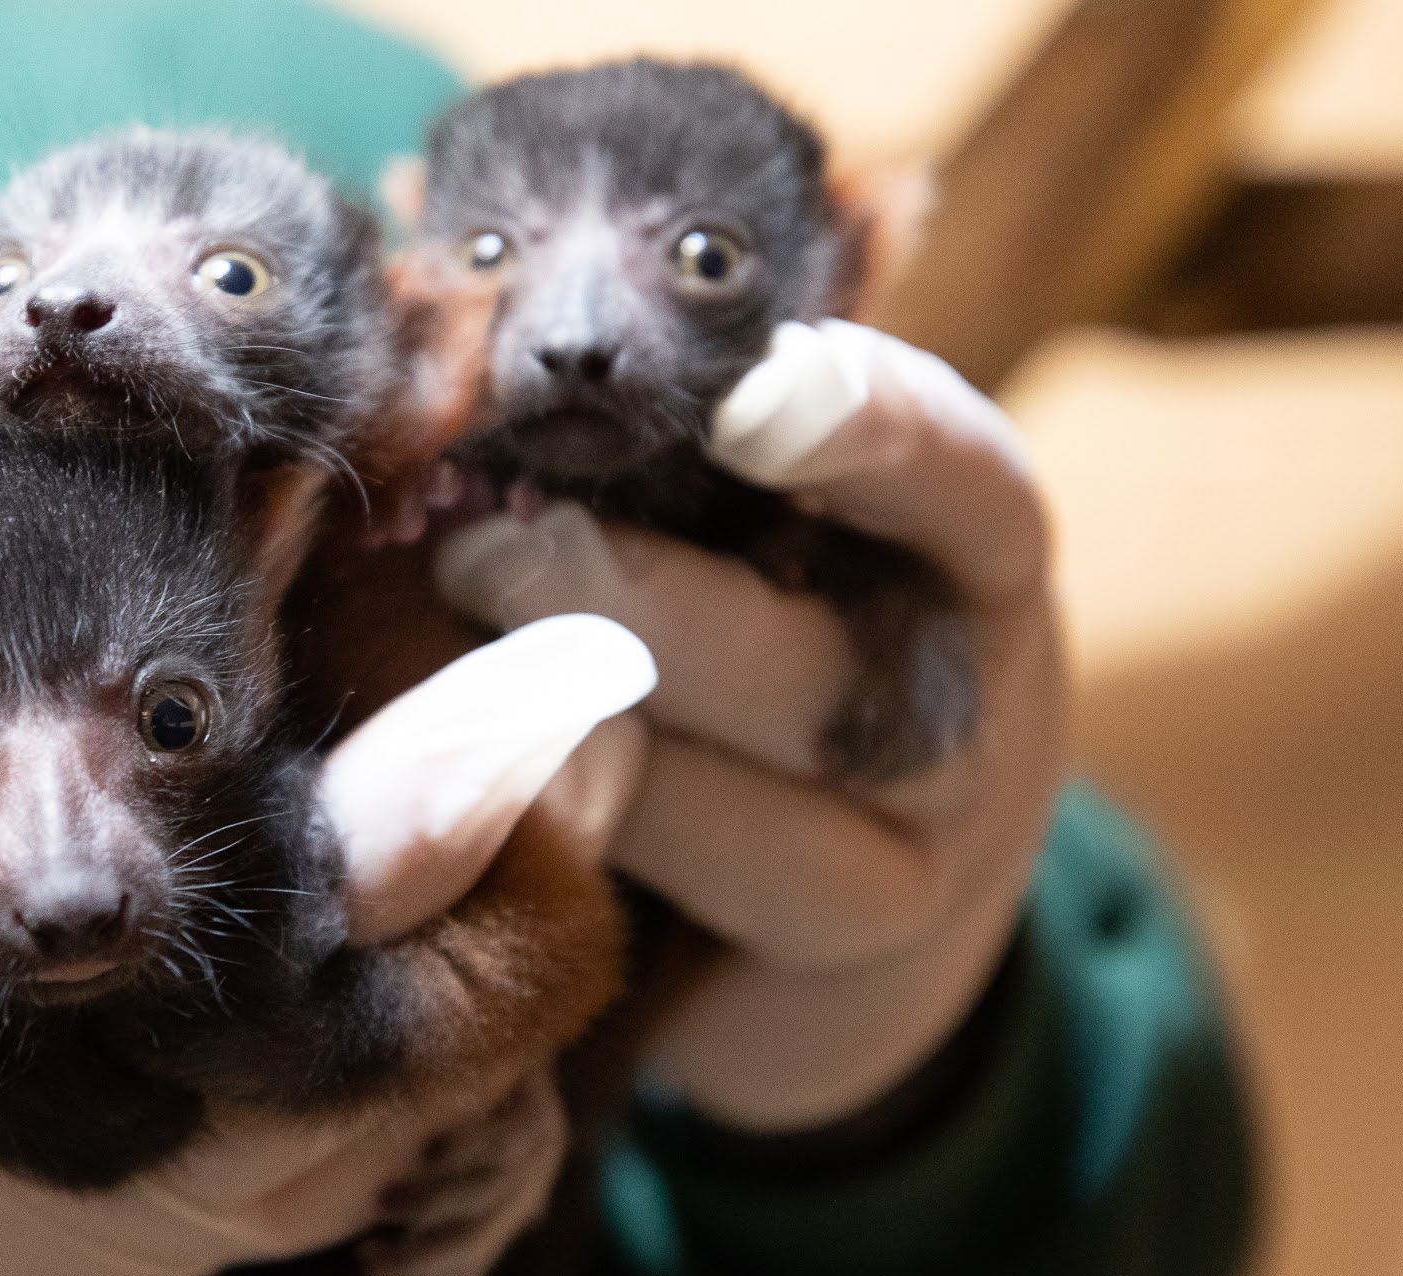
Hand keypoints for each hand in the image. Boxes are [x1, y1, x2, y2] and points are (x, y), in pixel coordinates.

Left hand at [435, 319, 1067, 1130]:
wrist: (839, 913)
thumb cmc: (762, 643)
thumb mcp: (754, 521)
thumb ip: (656, 413)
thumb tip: (431, 200)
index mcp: (967, 557)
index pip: (962, 483)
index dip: (869, 432)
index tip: (746, 393)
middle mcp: (971, 704)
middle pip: (823, 665)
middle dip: (633, 603)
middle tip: (469, 548)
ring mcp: (917, 849)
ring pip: (752, 800)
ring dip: (580, 733)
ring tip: (439, 677)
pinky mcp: (836, 948)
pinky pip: (692, 899)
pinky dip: (575, 834)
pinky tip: (470, 785)